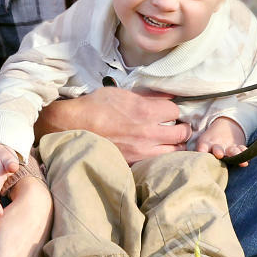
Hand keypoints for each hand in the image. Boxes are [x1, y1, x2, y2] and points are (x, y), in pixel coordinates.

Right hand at [37, 87, 191, 165]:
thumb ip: (147, 95)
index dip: (172, 110)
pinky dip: (161, 157)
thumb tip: (166, 95)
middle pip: (182, 133)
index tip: (167, 111)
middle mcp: (149, 132)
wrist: (74, 127)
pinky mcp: (134, 162)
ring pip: (175, 151)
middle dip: (182, 128)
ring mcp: (143, 150)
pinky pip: (158, 161)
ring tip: (171, 141)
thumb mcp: (121, 93)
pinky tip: (157, 151)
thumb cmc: (95, 106)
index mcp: (147, 111)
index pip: (176, 111)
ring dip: (176, 144)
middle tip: (178, 127)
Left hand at [196, 115, 248, 165]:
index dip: (202, 149)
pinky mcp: (238, 147)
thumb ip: (194, 156)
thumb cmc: (208, 144)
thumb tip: (181, 169)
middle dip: (218, 151)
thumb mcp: (200, 145)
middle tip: (218, 154)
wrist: (225, 127)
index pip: (202, 146)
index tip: (201, 152)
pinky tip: (247, 159)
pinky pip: (242, 150)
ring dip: (235, 154)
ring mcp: (229, 147)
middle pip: (217, 148)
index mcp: (205, 144)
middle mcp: (217, 146)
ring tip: (239, 160)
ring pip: (232, 150)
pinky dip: (245, 154)